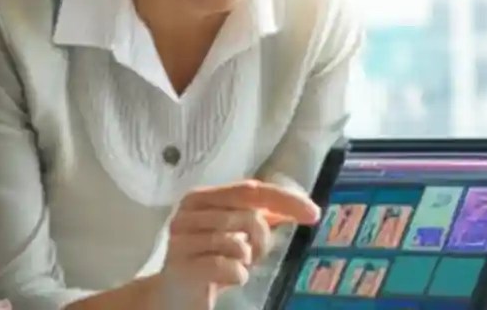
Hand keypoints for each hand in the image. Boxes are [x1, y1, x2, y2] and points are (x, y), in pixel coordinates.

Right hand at [151, 180, 319, 309]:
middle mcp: (187, 213)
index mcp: (200, 198)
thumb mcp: (235, 233)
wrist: (173, 296)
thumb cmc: (208, 259)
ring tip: (235, 265)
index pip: (250, 190)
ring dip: (246, 260)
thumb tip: (302, 206)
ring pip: (238, 244)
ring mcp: (181, 240)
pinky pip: (229, 268)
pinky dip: (237, 276)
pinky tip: (228, 278)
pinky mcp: (182, 268)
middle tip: (250, 255)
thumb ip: (260, 215)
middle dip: (260, 240)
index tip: (313, 214)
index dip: (284, 200)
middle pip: (247, 217)